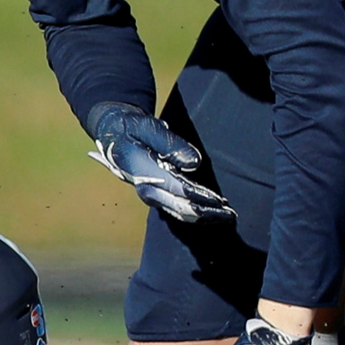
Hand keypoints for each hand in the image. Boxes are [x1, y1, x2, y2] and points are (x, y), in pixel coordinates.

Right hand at [86, 102, 235, 223]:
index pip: (179, 189)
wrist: (114, 135)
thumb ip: (170, 144)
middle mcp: (147, 189)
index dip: (201, 196)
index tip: (221, 200)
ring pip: (179, 213)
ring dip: (202, 216)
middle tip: (230, 214)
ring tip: (225, 216)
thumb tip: (194, 163)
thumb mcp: (148, 127)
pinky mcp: (155, 195)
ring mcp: (151, 195)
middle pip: (180, 207)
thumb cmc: (132, 128)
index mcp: (144, 173)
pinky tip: (209, 213)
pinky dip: (193, 214)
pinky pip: (176, 210)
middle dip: (206, 212)